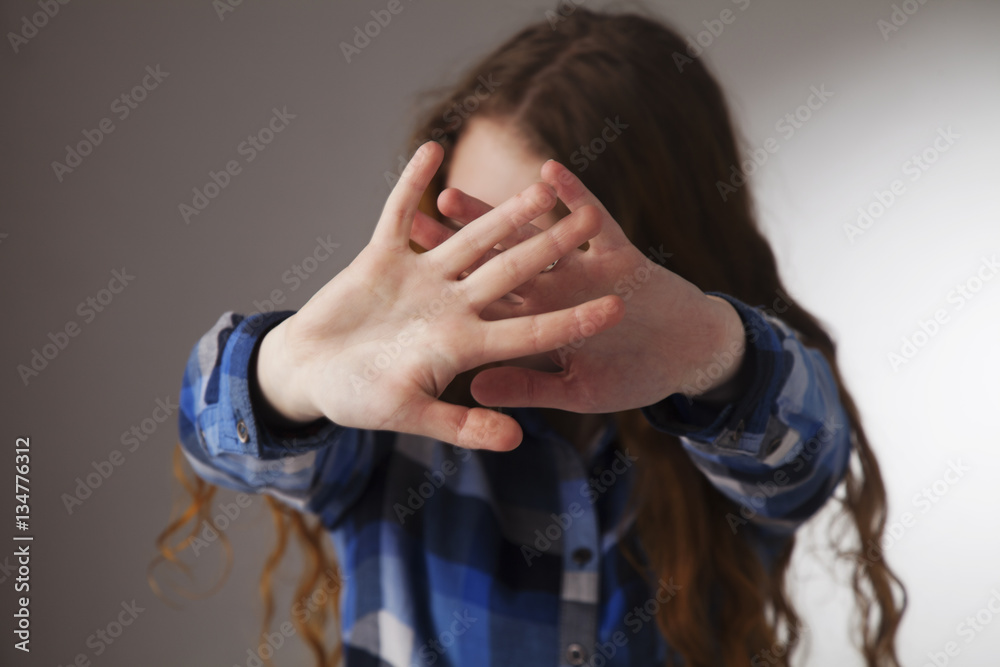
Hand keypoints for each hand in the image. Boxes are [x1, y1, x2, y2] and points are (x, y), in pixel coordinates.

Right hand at [256, 142, 623, 449]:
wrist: (309, 374)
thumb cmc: (354, 399)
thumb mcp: (407, 415)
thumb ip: (460, 425)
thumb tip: (516, 441)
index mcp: (461, 344)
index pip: (529, 329)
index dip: (571, 318)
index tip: (617, 305)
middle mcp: (451, 305)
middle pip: (511, 271)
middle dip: (550, 245)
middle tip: (591, 221)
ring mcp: (420, 278)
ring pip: (470, 236)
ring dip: (501, 210)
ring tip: (540, 184)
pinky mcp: (383, 256)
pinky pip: (399, 213)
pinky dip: (412, 183)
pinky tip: (434, 149)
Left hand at [412, 159, 746, 413]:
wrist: (691, 355)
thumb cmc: (636, 378)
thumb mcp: (579, 391)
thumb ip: (529, 386)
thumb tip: (476, 389)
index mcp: (536, 329)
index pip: (480, 311)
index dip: (444, 300)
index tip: (402, 291)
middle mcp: (549, 293)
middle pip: (490, 268)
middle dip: (450, 252)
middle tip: (406, 232)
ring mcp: (580, 271)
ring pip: (527, 239)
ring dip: (492, 219)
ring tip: (450, 196)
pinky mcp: (615, 253)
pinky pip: (591, 221)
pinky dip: (573, 198)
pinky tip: (547, 172)